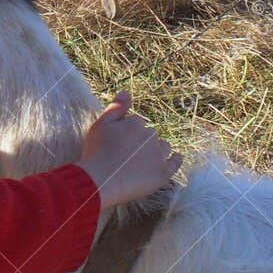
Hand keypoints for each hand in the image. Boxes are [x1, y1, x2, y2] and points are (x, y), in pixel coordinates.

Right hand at [77, 89, 181, 209]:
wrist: (99, 181)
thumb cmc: (96, 153)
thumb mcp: (100, 125)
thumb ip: (115, 107)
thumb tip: (126, 91)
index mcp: (136, 123)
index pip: (137, 123)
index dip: (128, 133)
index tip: (119, 143)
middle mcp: (151, 137)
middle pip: (151, 135)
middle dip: (142, 142)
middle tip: (127, 155)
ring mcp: (158, 156)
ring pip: (164, 147)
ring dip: (157, 150)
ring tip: (143, 161)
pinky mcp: (163, 173)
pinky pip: (175, 163)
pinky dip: (176, 159)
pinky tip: (176, 158)